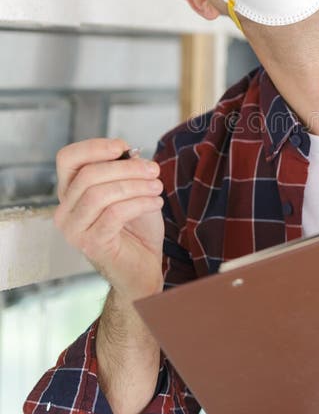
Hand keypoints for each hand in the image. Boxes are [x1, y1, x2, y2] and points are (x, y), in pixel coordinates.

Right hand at [53, 138, 164, 301]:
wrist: (142, 267)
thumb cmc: (135, 228)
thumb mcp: (132, 191)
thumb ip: (126, 170)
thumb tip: (130, 153)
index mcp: (70, 193)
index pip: (67, 159)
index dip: (94, 147)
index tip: (123, 146)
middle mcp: (64, 211)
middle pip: (88, 175)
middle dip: (126, 168)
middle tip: (154, 170)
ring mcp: (74, 230)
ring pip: (100, 194)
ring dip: (135, 186)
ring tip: (157, 188)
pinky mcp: (91, 244)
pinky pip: (115, 213)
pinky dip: (139, 203)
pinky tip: (155, 203)